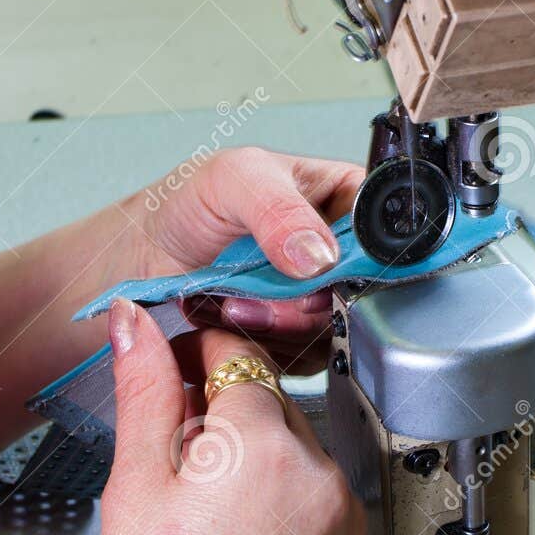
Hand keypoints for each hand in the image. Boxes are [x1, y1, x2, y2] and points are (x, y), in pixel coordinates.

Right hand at [96, 298, 374, 534]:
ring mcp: (347, 514)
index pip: (235, 356)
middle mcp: (320, 468)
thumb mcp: (134, 488)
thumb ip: (143, 391)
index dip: (196, 359)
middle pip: (269, 404)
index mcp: (261, 440)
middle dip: (225, 418)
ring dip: (259, 462)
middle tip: (177, 467)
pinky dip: (288, 506)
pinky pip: (321, 501)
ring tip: (210, 524)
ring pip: (297, 453)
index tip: (173, 372)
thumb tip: (135, 318)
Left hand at [115, 147, 363, 371]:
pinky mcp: (296, 335)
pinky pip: (303, 356)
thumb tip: (319, 254)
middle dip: (310, 296)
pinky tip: (233, 317)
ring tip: (235, 299)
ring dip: (279, 322)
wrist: (146, 255)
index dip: (368, 256)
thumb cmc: (189, 204)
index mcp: (343, 197)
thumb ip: (278, 209)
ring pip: (332, 327)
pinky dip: (264, 342)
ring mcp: (319, 295)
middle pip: (363, 290)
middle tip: (268, 286)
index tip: (329, 268)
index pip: (387, 230)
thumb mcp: (234, 179)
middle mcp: (338, 250)